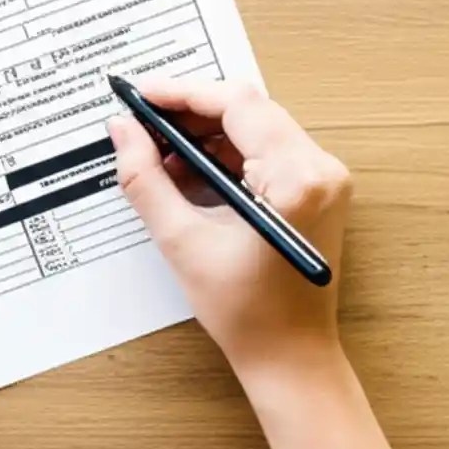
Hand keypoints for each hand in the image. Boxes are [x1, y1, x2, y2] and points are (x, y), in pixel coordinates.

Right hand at [107, 78, 352, 371]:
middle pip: (248, 109)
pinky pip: (267, 149)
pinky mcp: (317, 189)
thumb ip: (146, 179)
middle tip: (142, 121)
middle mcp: (320, 170)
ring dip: (206, 130)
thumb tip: (124, 132)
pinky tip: (188, 166)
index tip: (141, 95)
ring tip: (159, 148)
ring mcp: (324, 178)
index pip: (237, 105)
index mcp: (296, 180)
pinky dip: (225, 151)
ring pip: (256, 125)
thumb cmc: (248, 313)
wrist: (290, 356)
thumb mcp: (182, 241)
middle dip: (190, 110)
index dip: (183, 93)